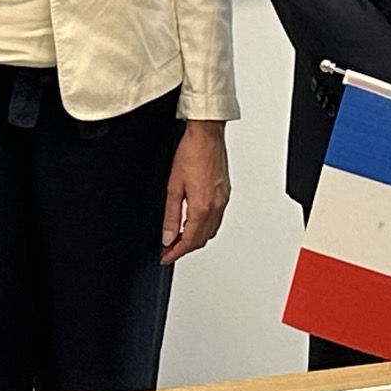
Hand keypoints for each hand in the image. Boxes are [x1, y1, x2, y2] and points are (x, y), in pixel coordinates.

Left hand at [160, 121, 231, 264]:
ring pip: (210, 231)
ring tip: (178, 238)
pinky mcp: (225, 193)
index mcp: (203, 206)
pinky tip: (194, 222)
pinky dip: (204, 227)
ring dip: (195, 238)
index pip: (189, 241)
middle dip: (184, 248)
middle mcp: (217, 205)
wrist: (207, 133)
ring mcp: (223, 199)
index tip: (165, 257)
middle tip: (168, 249)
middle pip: (201, 239)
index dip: (175, 252)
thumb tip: (167, 236)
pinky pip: (216, 219)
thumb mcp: (173, 186)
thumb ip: (171, 215)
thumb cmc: (191, 152)